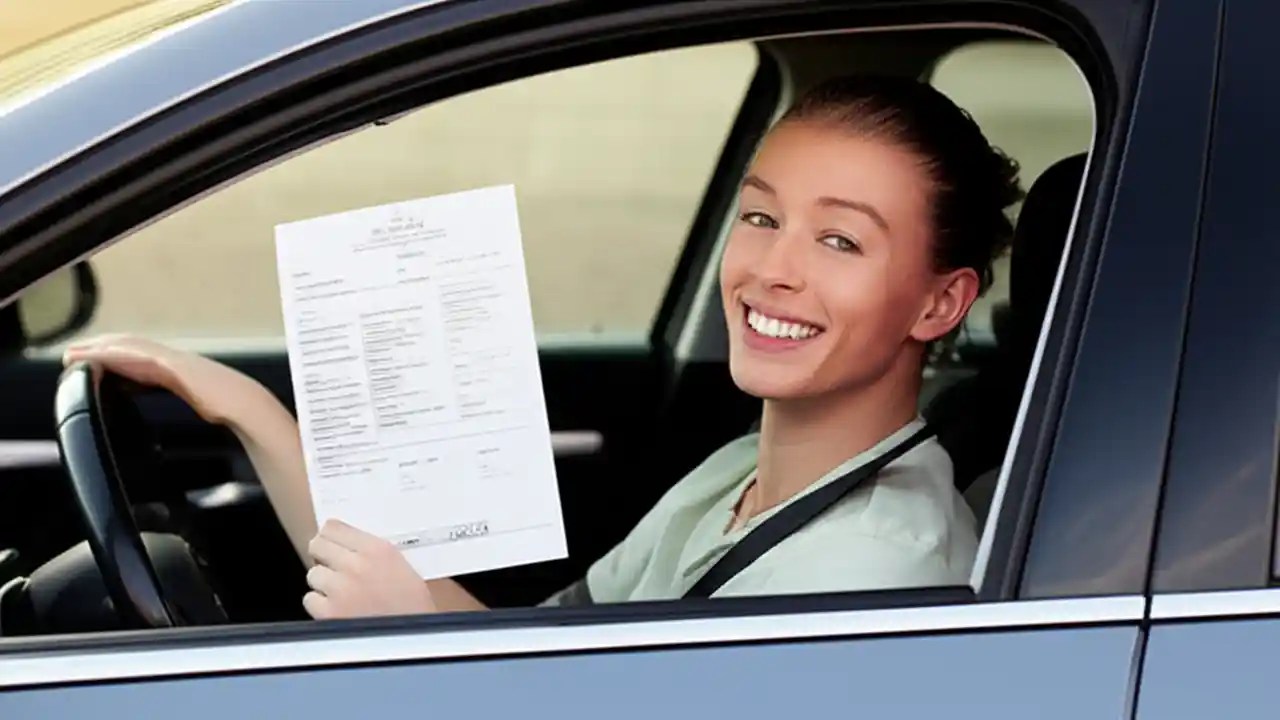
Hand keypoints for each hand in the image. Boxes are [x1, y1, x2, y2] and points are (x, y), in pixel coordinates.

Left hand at [61, 334, 255, 424]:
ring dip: (101, 349)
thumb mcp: (210, 412)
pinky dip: (115, 356)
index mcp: (188, 374)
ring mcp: (178, 361)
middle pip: (134, 349)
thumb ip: (196, 407)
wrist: (254, 411)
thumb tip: (194, 420)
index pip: (145, 362)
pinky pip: (139, 356)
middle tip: (75, 355)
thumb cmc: (238, 416)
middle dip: (103, 349)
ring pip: (132, 348)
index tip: (96, 366)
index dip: (118, 360)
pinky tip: (98, 359)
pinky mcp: (174, 365)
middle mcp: (181, 363)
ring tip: (76, 355)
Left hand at [304, 519, 436, 619]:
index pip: (334, 527)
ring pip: (313, 574)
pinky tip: (337, 609)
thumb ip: (372, 552)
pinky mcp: (329, 613)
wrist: (414, 642)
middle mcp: (357, 565)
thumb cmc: (413, 608)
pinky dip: (320, 605)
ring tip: (341, 592)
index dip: (331, 536)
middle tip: (332, 566)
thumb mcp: (402, 567)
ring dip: (323, 582)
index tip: (332, 543)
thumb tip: (343, 545)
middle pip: (317, 545)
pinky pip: (310, 599)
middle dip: (323, 555)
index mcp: (378, 550)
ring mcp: (341, 589)